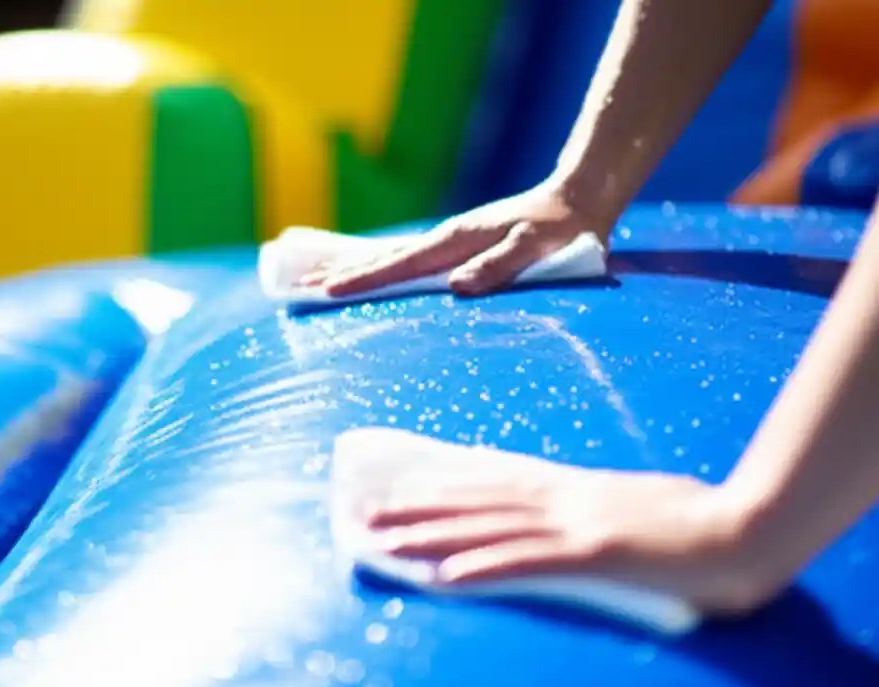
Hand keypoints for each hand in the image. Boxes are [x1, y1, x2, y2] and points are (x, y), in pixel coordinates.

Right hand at [313, 184, 615, 296]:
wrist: (577, 203)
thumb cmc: (562, 232)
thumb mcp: (537, 249)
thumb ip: (499, 266)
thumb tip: (456, 286)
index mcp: (456, 241)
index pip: (399, 264)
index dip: (363, 279)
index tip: (328, 290)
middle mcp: (445, 240)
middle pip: (382, 259)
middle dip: (341, 274)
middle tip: (300, 288)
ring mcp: (448, 243)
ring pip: (390, 258)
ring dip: (353, 270)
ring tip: (317, 279)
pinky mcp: (457, 248)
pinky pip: (408, 260)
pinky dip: (381, 266)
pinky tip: (369, 273)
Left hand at [363, 458, 779, 615]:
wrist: (751, 527)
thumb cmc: (705, 522)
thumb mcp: (641, 508)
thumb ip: (603, 513)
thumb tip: (583, 521)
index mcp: (578, 490)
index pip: (497, 485)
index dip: (448, 488)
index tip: (408, 488)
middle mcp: (567, 500)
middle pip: (478, 502)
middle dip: (420, 509)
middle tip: (370, 514)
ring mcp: (579, 524)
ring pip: (488, 527)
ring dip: (432, 536)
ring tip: (384, 541)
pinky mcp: (597, 553)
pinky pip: (528, 562)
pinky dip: (483, 567)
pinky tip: (444, 575)